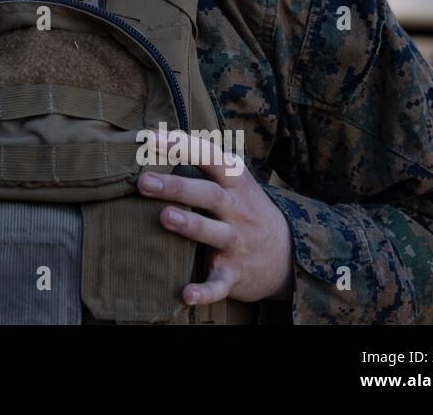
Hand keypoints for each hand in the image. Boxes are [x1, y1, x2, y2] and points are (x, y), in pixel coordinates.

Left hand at [135, 130, 292, 305]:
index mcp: (235, 182)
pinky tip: (187, 295)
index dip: (182, 145)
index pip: (210, 157)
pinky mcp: (235, 274)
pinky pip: (220, 283)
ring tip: (166, 217)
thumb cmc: (244, 209)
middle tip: (144, 182)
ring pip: (216, 234)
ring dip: (191, 226)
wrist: (288, 254)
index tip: (150, 137)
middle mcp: (238, 210)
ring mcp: (238, 242)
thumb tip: (153, 138)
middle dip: (178, 188)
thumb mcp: (233, 181)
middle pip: (210, 195)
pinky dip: (206, 291)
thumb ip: (202, 163)